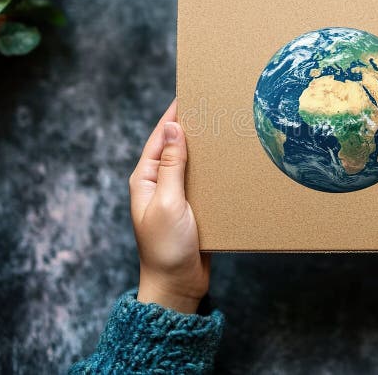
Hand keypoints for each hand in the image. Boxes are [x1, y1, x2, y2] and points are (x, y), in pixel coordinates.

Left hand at [129, 99, 209, 313]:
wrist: (177, 286)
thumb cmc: (165, 248)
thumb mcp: (168, 202)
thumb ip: (171, 165)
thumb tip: (174, 127)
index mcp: (145, 178)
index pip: (161, 136)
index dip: (175, 113)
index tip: (190, 92)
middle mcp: (159, 182)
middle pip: (177, 145)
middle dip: (193, 126)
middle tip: (215, 105)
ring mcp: (176, 195)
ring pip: (193, 162)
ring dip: (207, 147)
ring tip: (227, 127)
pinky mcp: (193, 207)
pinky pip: (204, 181)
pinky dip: (216, 169)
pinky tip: (231, 161)